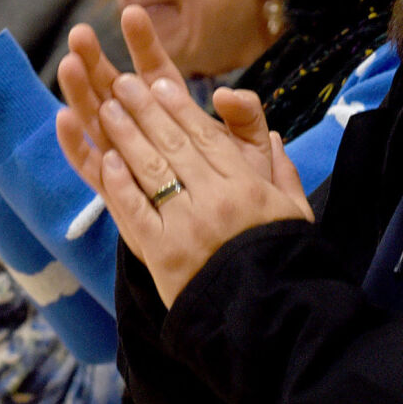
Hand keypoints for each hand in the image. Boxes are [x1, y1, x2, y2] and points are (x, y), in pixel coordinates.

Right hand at [56, 6, 280, 191]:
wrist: (228, 245)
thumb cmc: (240, 194)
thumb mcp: (251, 152)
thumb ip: (244, 119)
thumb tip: (228, 94)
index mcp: (176, 114)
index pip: (156, 70)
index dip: (144, 43)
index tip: (132, 13)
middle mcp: (145, 131)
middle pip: (115, 90)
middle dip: (97, 61)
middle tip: (79, 34)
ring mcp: (125, 158)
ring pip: (96, 120)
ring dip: (79, 93)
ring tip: (68, 64)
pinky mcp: (114, 189)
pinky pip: (90, 164)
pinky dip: (75, 143)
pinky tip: (64, 118)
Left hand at [57, 75, 310, 308]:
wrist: (270, 320)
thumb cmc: (283, 263)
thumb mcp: (295, 215)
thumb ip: (284, 174)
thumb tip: (274, 138)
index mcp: (247, 188)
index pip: (208, 138)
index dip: (181, 108)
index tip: (160, 83)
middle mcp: (217, 200)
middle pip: (175, 145)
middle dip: (147, 110)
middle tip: (124, 83)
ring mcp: (188, 226)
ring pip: (153, 170)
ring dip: (127, 136)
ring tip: (108, 109)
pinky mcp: (164, 254)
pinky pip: (137, 211)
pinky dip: (120, 184)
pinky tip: (107, 159)